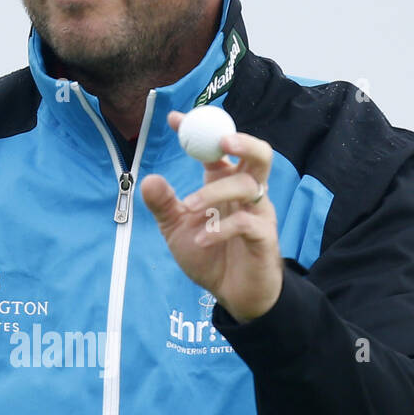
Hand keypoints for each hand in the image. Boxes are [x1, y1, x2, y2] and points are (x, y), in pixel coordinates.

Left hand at [140, 110, 282, 322]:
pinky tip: (201, 240)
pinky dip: (219, 229)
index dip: (200, 130)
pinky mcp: (264, 238)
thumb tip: (149, 179)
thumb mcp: (177, 230)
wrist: (231, 295)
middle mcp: (247, 193)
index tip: (174, 119)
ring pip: (248, 185)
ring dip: (214, 192)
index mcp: (225, 184)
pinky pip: (247, 224)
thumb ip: (164, 206)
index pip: (217, 149)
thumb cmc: (209, 256)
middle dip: (242, 141)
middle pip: (259, 154)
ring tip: (189, 209)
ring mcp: (259, 214)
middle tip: (221, 142)